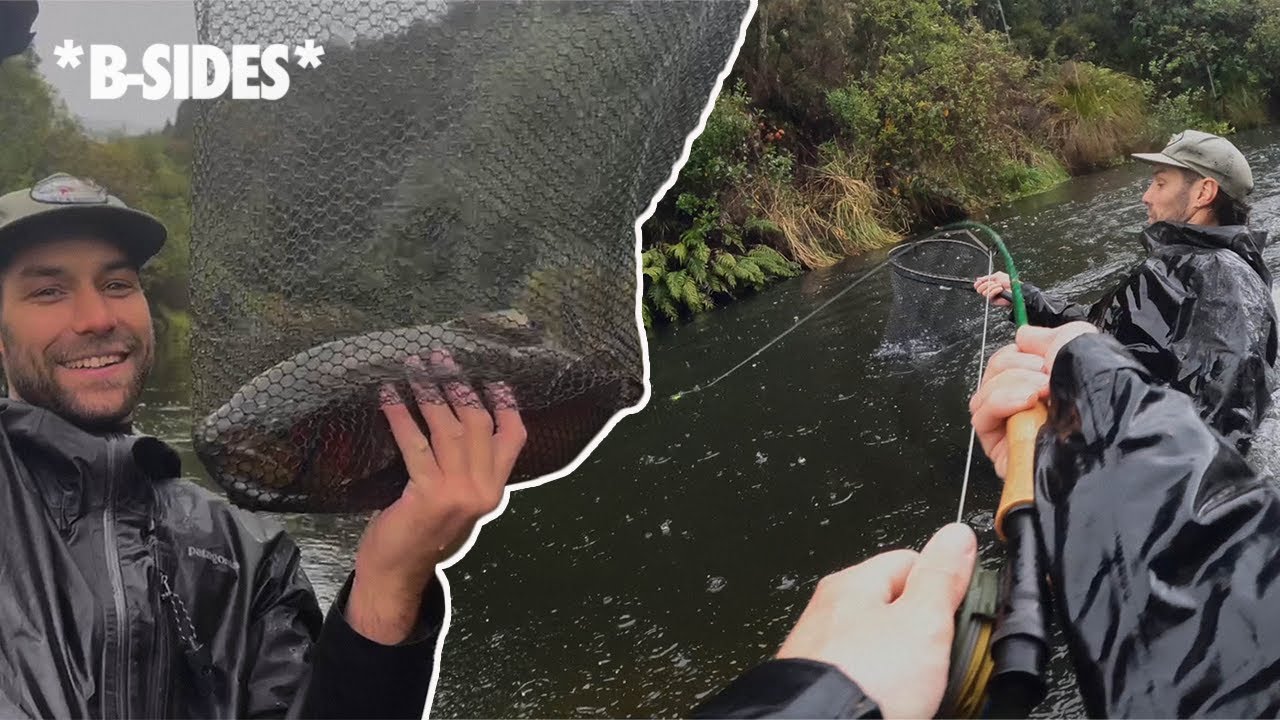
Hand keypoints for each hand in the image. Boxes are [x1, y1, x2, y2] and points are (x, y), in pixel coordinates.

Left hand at [348, 350, 526, 643]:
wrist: (398, 574)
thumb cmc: (423, 534)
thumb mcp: (458, 502)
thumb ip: (466, 469)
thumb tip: (457, 418)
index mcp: (495, 490)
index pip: (514, 437)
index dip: (505, 403)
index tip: (490, 375)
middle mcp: (483, 489)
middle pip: (478, 423)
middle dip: (459, 385)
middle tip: (440, 357)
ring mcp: (457, 492)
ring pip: (448, 428)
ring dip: (429, 391)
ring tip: (414, 366)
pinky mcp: (427, 494)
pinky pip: (414, 444)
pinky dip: (401, 415)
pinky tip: (388, 395)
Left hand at [777, 523, 976, 718]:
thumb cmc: (864, 681)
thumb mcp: (922, 622)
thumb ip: (940, 577)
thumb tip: (956, 535)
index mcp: (853, 584)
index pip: (910, 561)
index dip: (945, 586)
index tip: (963, 613)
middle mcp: (830, 611)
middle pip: (895, 607)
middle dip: (925, 632)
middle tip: (946, 658)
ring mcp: (822, 650)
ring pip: (881, 646)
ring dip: (906, 664)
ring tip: (924, 689)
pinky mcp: (822, 684)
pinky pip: (866, 676)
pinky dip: (884, 686)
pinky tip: (896, 701)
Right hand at [969, 323, 1096, 477]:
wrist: (1101, 427)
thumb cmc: (1097, 390)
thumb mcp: (1075, 343)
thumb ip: (1045, 336)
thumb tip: (1022, 335)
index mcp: (1041, 381)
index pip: (1008, 359)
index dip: (1018, 352)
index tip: (1041, 356)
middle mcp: (1024, 403)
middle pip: (993, 372)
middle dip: (1016, 366)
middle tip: (1045, 375)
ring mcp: (1010, 424)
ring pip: (985, 392)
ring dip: (1010, 384)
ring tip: (1041, 392)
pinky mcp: (999, 446)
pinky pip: (981, 415)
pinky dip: (998, 403)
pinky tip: (1025, 403)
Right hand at [974, 272, 1011, 306]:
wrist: (1016, 288)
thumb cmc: (1010, 282)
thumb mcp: (998, 276)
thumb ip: (987, 277)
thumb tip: (978, 278)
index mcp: (988, 285)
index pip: (978, 286)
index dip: (977, 283)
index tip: (979, 281)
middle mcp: (988, 291)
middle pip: (979, 290)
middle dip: (985, 284)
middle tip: (992, 282)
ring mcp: (991, 297)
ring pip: (984, 293)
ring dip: (992, 287)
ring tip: (999, 285)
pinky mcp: (994, 302)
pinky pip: (989, 296)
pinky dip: (994, 291)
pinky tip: (1000, 289)